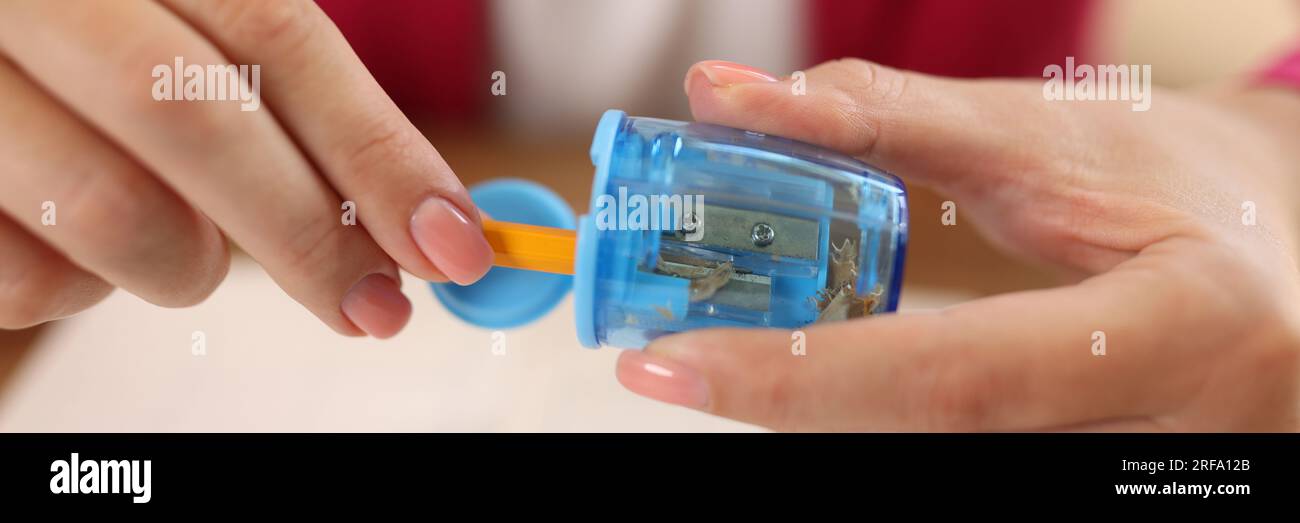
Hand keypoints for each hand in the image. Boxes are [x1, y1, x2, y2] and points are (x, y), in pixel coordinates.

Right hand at [0, 0, 492, 335]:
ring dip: (184, 263)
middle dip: (307, 235)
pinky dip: (82, 288)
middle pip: (193, 118)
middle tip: (374, 305)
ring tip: (184, 249)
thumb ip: (284, 97)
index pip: (274, 38)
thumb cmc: (92, 38)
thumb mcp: (181, 26)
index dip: (377, 150)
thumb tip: (423, 220)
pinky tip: (81, 246)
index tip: (452, 240)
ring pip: (109, 214)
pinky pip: (26, 277)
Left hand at [615, 59, 1299, 430]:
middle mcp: (1175, 438)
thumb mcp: (1047, 138)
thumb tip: (727, 103)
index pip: (958, 378)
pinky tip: (834, 381)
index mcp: (1185, 331)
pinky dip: (886, 423)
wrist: (1284, 240)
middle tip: (672, 363)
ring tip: (745, 354)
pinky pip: (973, 459)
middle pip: (936, 443)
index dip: (798, 379)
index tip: (666, 365)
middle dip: (791, 404)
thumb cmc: (1176, 174)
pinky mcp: (1107, 485)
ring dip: (833, 414)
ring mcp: (1148, 483)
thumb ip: (887, 123)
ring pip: (946, 462)